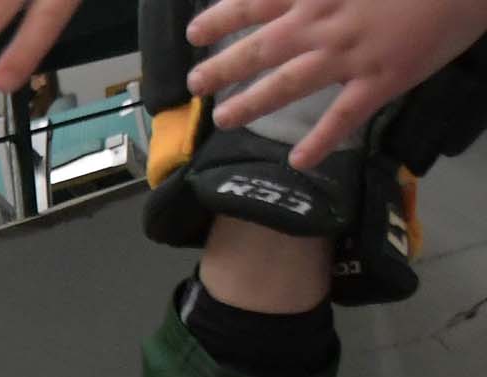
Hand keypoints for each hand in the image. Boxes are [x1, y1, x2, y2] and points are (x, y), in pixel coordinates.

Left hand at [186, 0, 486, 168]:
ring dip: (250, 105)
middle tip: (194, 85)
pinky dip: (319, 142)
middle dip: (220, 69)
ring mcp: (349, 55)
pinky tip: (298, 161)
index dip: (219, 18)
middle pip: (257, 50)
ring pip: (286, 85)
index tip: (194, 31)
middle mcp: (321, 23)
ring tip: (224, 119)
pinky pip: (342, 117)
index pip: (252, 4)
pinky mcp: (381, 80)